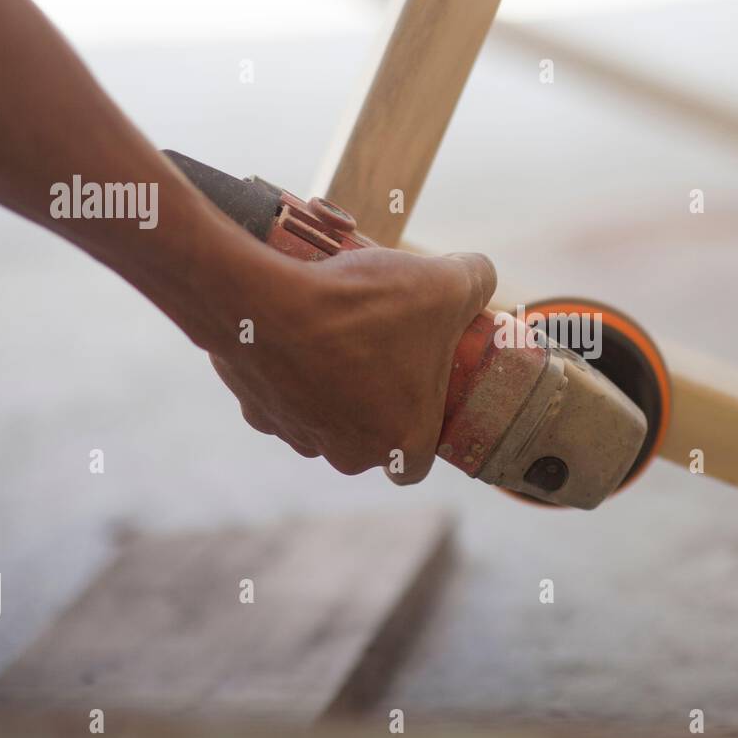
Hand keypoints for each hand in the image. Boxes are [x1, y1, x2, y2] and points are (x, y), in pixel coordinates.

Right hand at [208, 241, 496, 483]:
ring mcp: (299, 436)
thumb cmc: (363, 307)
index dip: (423, 428)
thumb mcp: (446, 283)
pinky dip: (291, 371)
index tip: (422, 395)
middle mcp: (348, 453)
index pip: (418, 463)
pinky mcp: (257, 413)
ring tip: (340, 334)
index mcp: (401, 441)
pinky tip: (300, 333)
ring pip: (325, 418)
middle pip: (371, 436)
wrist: (268, 302)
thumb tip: (481, 275)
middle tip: (383, 347)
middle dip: (377, 398)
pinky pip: (283, 397)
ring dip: (332, 387)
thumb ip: (477, 280)